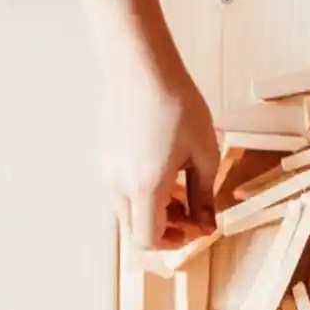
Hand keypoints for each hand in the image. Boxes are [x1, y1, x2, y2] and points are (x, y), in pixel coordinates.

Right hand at [100, 58, 218, 249]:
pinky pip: (121, 192)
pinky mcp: (103, 158)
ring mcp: (106, 171)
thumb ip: (205, 195)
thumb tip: (206, 224)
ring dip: (154, 213)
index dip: (175, 242)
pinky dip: (141, 195)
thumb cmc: (176, 103)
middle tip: (191, 213)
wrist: (140, 67)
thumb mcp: (204, 152)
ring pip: (128, 213)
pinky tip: (162, 171)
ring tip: (180, 188)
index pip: (149, 240)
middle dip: (166, 230)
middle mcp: (118, 184)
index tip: (196, 227)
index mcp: (145, 186)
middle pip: (136, 232)